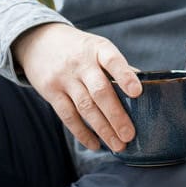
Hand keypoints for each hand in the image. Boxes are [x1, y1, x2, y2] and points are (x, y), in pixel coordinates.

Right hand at [14, 22, 140, 151]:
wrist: (39, 40)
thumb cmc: (79, 49)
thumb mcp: (98, 48)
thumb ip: (118, 68)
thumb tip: (146, 90)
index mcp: (98, 48)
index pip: (113, 61)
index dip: (125, 76)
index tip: (137, 93)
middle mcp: (80, 63)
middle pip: (100, 91)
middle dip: (116, 115)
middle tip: (129, 135)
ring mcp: (64, 78)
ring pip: (85, 107)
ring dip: (102, 129)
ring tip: (117, 145)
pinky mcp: (51, 92)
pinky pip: (67, 116)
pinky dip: (82, 133)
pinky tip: (95, 144)